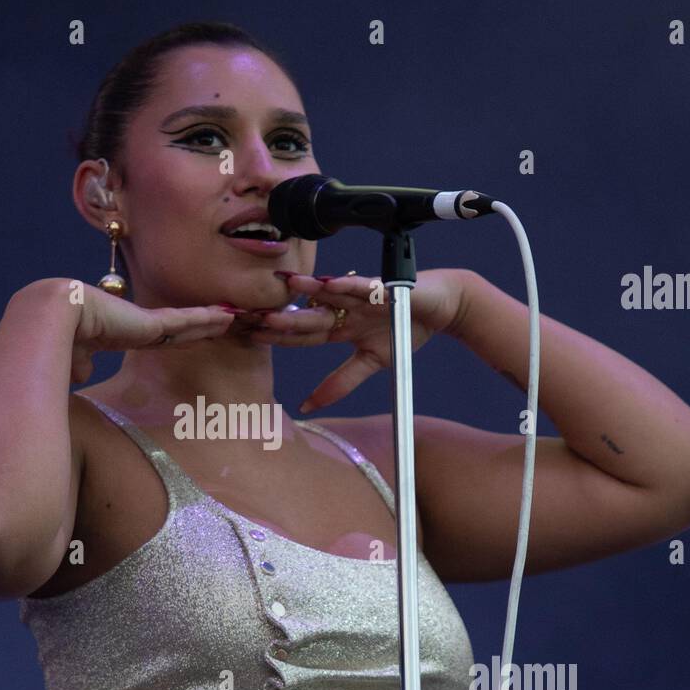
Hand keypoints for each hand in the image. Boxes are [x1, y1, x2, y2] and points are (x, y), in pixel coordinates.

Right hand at [67, 281, 240, 383]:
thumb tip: (82, 373)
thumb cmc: (57, 339)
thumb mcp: (73, 357)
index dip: (176, 336)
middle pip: (177, 327)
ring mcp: (147, 321)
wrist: (55, 317)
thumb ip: (81, 364)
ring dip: (211, 320)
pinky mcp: (154, 323)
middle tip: (223, 324)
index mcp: (121, 334)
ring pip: (189, 321)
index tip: (191, 337)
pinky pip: (190, 320)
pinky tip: (228, 316)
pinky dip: (210, 318)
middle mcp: (137, 324)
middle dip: (199, 326)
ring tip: (234, 316)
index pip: (155, 337)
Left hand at [247, 268, 472, 411]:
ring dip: (308, 289)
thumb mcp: (371, 363)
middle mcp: (343, 309)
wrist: (442, 309)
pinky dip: (348, 285)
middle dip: (282, 316)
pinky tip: (329, 283)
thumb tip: (307, 406)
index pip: (301, 334)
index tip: (248, 335)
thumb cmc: (405, 330)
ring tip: (285, 286)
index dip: (277, 335)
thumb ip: (339, 383)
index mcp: (338, 328)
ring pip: (329, 293)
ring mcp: (361, 295)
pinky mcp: (385, 286)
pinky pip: (364, 285)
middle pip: (308, 315)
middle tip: (250, 314)